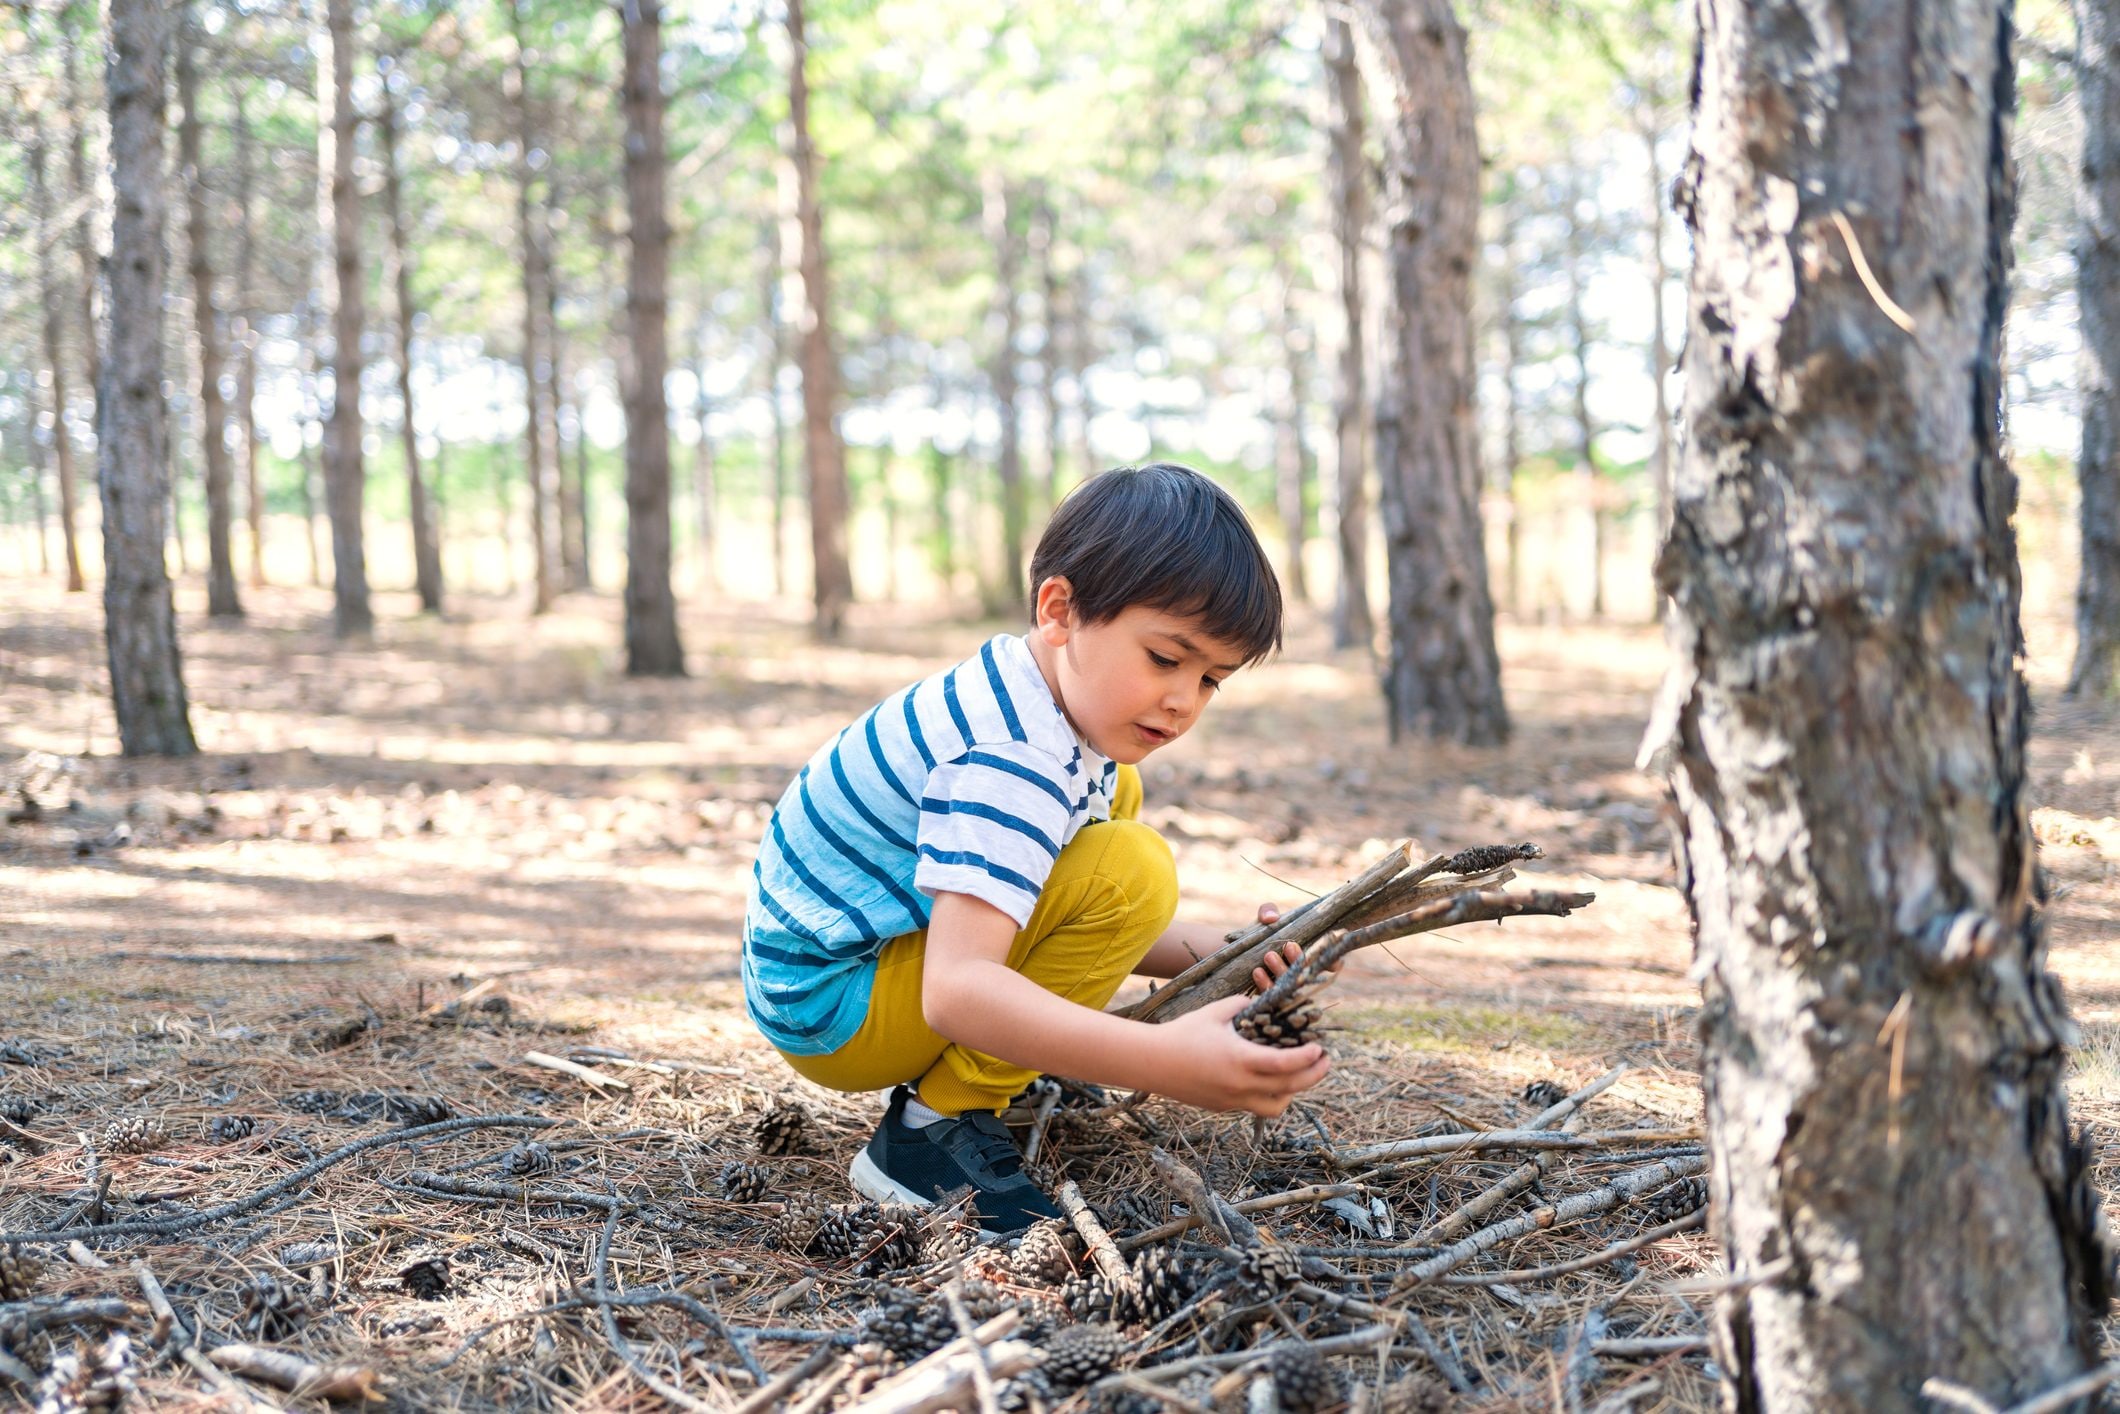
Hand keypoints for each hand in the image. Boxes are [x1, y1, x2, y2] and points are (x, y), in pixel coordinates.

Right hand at [1153, 995, 1330, 1116]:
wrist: (1152, 1062)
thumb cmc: (1183, 1033)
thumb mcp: (1215, 1012)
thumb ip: (1242, 1004)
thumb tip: (1261, 1001)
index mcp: (1241, 1060)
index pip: (1286, 1065)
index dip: (1309, 1058)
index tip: (1320, 1048)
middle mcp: (1241, 1085)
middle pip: (1290, 1088)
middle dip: (1313, 1075)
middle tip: (1325, 1062)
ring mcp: (1232, 1100)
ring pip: (1276, 1107)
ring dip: (1292, 1092)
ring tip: (1297, 1075)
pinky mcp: (1223, 1107)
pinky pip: (1255, 1106)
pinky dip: (1269, 1096)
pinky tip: (1268, 1079)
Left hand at [1247, 903, 1344, 991]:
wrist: (1235, 952)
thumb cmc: (1260, 934)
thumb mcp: (1263, 920)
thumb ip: (1268, 910)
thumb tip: (1272, 918)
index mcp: (1308, 956)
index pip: (1329, 963)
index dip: (1332, 962)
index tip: (1326, 953)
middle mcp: (1300, 974)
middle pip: (1307, 973)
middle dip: (1300, 960)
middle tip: (1289, 945)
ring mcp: (1286, 988)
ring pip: (1290, 986)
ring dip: (1281, 970)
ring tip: (1268, 956)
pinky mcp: (1270, 998)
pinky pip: (1271, 996)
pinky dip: (1265, 984)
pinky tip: (1257, 972)